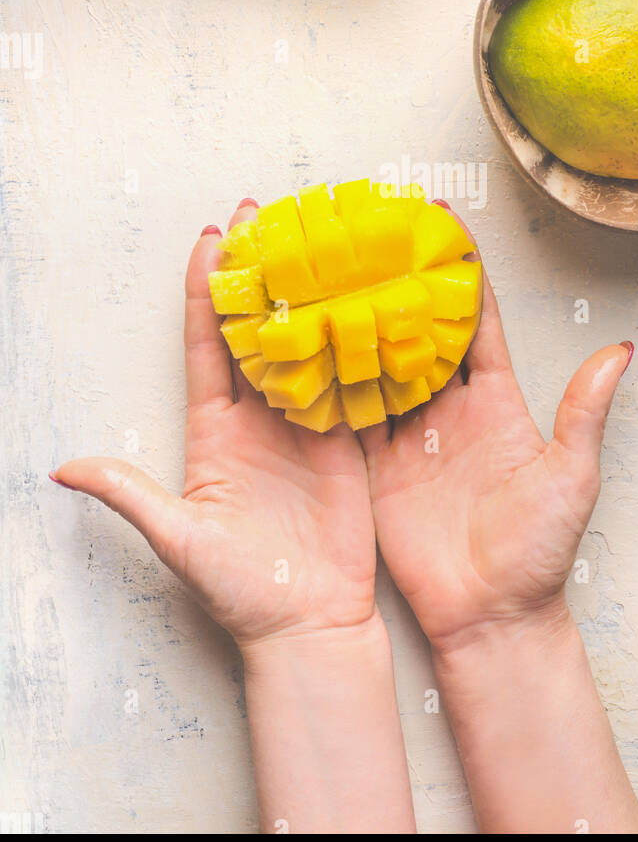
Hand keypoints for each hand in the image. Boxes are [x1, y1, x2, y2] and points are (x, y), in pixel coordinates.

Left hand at [53, 201, 375, 651]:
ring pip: (306, 346)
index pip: (209, 346)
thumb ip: (131, 496)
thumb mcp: (179, 538)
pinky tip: (368, 301)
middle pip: (257, 331)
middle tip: (265, 214)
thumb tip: (65, 471)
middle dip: (260, 273)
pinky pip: (351, 381)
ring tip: (320, 242)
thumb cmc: (240, 590)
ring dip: (311, 296)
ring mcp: (305, 428)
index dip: (208, 293)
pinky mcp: (346, 444)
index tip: (211, 240)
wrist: (306, 626)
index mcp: (215, 432)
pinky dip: (358, 341)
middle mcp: (259, 420)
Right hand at [363, 208, 631, 648]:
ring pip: (379, 365)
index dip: (460, 272)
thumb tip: (620, 349)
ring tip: (330, 278)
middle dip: (396, 284)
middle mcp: (451, 409)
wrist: (492, 619)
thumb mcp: (571, 477)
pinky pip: (351, 415)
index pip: (476, 321)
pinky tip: (308, 350)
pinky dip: (331, 383)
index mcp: (497, 401)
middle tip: (368, 237)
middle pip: (418, 332)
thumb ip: (584, 412)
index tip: (440, 222)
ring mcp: (411, 436)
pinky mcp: (379, 467)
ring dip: (357, 324)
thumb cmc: (539, 554)